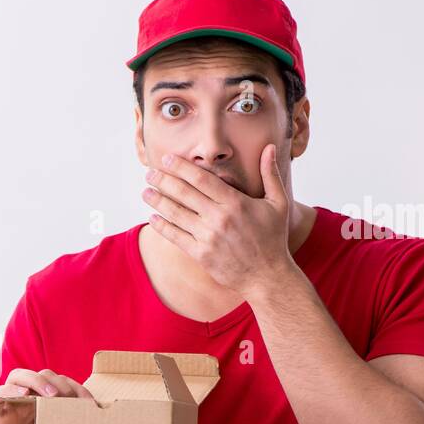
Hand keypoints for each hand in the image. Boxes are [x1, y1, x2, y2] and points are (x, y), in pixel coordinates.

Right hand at [0, 368, 93, 423]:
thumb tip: (102, 419)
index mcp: (44, 402)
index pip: (61, 381)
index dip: (76, 388)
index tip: (90, 403)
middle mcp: (27, 399)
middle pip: (42, 374)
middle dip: (59, 382)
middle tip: (69, 398)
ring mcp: (9, 405)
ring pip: (18, 376)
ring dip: (36, 380)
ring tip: (51, 394)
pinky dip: (8, 390)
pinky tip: (23, 394)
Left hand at [141, 144, 294, 298]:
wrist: (267, 277)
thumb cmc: (272, 238)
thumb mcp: (278, 204)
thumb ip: (271, 174)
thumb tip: (269, 147)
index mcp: (235, 203)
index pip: (202, 179)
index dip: (181, 167)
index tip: (166, 159)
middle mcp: (219, 218)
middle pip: (184, 193)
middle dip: (163, 181)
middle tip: (150, 173)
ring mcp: (208, 237)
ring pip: (176, 214)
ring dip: (157, 201)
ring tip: (146, 192)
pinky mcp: (201, 255)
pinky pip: (176, 237)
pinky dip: (162, 227)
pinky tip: (152, 218)